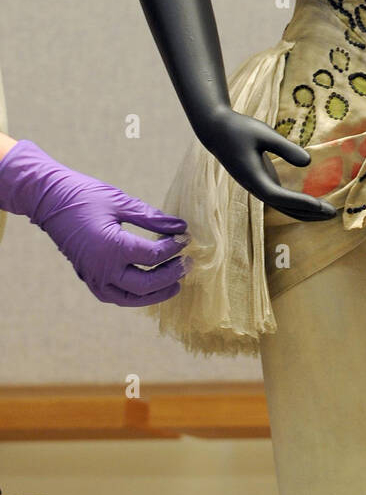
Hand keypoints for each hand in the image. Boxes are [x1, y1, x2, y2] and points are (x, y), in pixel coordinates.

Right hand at [0, 139, 188, 305]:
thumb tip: (181, 227)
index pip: (152, 256)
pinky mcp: (89, 279)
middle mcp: (102, 270)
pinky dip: (136, 295)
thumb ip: (152, 218)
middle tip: (188, 263)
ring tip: (176, 282)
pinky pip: (116, 296)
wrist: (49, 200)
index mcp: (111, 248)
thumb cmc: (84, 196)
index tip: (186, 238)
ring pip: (130, 298)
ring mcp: (93, 278)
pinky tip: (150, 285)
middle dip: (170, 276)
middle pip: (145, 285)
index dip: (174, 248)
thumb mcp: (121, 202)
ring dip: (155, 294)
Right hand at [202, 107, 336, 221]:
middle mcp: (256, 188)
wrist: (217, 131)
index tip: (320, 205)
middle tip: (333, 214)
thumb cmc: (240, 129)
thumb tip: (308, 162)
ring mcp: (258, 187)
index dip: (300, 202)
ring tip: (328, 213)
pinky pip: (282, 199)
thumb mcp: (264, 133)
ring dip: (305, 211)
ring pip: (283, 206)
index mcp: (253, 178)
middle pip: (284, 208)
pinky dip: (298, 204)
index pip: (279, 197)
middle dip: (309, 213)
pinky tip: (313, 204)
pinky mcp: (262, 181)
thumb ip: (285, 148)